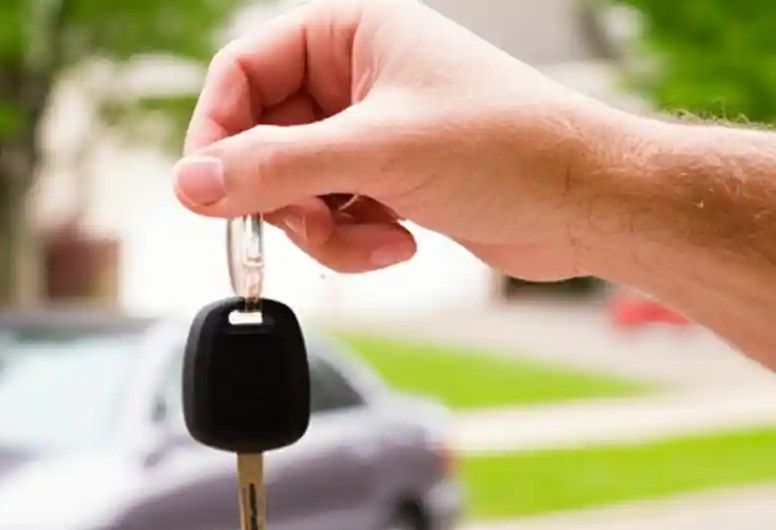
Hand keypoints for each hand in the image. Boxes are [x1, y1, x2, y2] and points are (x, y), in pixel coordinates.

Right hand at [175, 0, 629, 280]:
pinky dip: (351, 242)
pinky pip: (328, 215)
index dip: (218, 131)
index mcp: (351, 34)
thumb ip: (274, 168)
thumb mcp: (377, 153)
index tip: (212, 190)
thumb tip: (190, 184)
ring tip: (374, 239)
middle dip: (281, 195)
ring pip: (291, 187)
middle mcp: (354, 78)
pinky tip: (398, 244)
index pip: (242, 71)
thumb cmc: (510, 149)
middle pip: (260, 138)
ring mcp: (368, 132)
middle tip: (304, 225)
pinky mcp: (385, 181)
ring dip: (322, 229)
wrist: (589, 205)